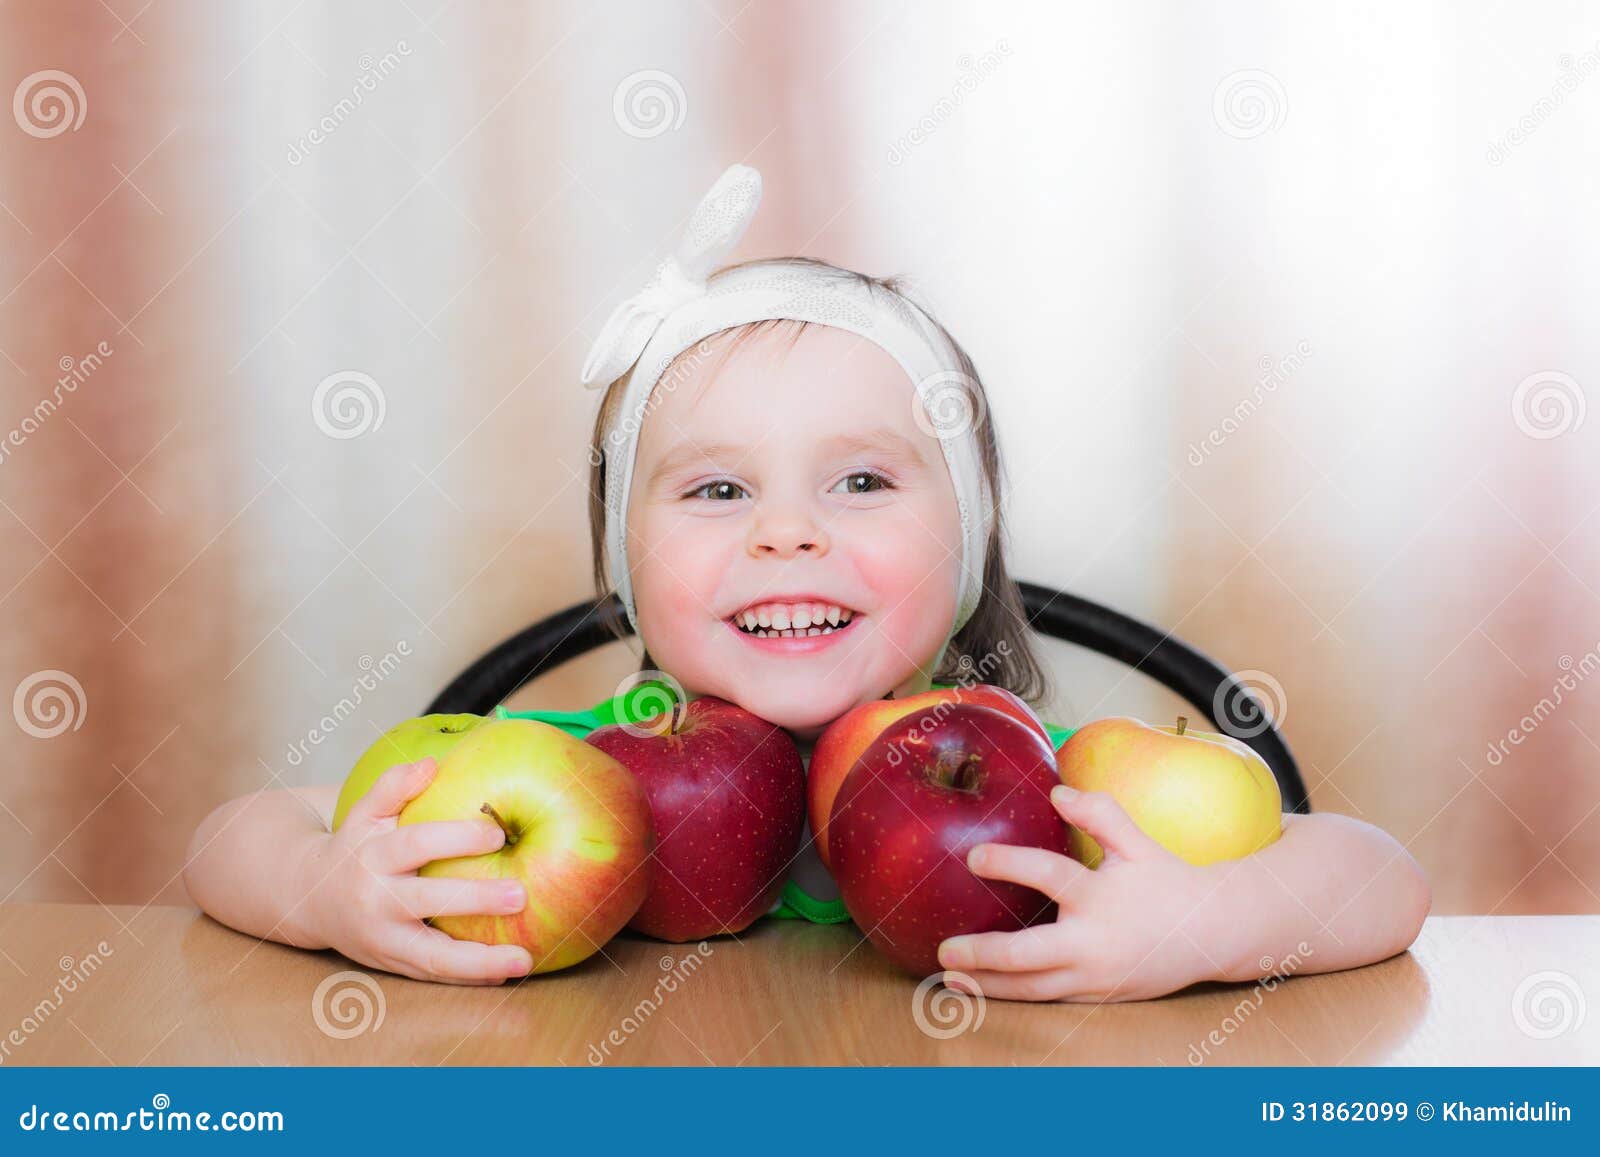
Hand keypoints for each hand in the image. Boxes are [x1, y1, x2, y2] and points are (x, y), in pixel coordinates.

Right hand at [295, 757, 533, 984]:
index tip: (498, 834)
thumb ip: (393, 786)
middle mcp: (376, 901)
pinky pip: (434, 975)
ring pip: (432, 957)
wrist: (309, 899)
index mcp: (372, 857)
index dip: (456, 839)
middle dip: (476, 901)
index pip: (416, 845)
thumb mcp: (363, 812)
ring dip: (480, 962)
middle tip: (522, 896)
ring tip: (524, 960)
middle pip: (428, 903)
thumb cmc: (353, 848)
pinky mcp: (392, 964)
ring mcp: (383, 939)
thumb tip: (431, 764)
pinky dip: (470, 976)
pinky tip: (507, 971)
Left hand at [936, 784, 1222, 1001]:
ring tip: (950, 978)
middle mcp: (1091, 943)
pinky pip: (1047, 999)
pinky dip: (1013, 996)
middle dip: (982, 954)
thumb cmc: (1167, 882)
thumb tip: (1056, 790)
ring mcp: (1092, 977)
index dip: (1007, 863)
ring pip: (1031, 989)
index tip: (972, 856)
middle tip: (945, 949)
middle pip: (1026, 957)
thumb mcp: (1138, 843)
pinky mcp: (1095, 997)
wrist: (1211, 934)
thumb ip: (1100, 814)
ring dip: (988, 985)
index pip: (1047, 875)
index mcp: (1099, 898)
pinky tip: (985, 989)